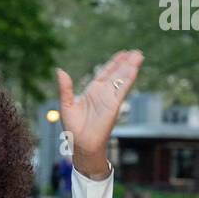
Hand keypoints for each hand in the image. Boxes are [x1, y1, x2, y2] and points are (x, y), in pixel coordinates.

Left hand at [56, 50, 142, 175]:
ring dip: (130, 67)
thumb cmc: (73, 130)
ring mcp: (109, 99)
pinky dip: (128, 79)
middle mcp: (102, 94)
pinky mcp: (114, 105)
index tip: (123, 53)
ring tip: (139, 55)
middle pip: (117, 74)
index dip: (114, 63)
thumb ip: (65, 88)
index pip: (105, 73)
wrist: (81, 145)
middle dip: (126, 62)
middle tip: (136, 52)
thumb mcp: (66, 106)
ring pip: (121, 79)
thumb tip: (59, 70)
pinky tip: (134, 69)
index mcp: (92, 92)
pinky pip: (122, 89)